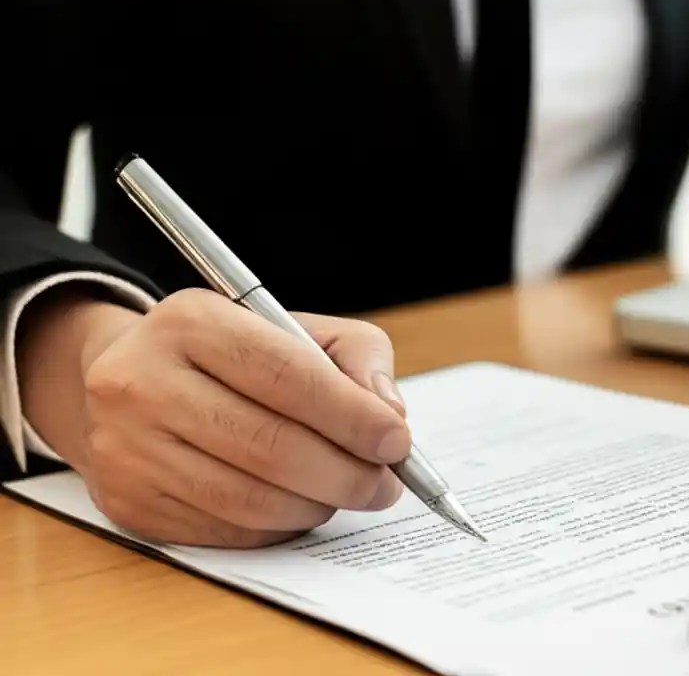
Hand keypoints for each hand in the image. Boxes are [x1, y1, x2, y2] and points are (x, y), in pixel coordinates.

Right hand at [24, 288, 411, 547]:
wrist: (130, 386)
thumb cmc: (235, 357)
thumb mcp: (295, 328)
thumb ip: (356, 356)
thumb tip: (389, 413)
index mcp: (192, 322)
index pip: (288, 375)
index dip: (352, 416)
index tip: (397, 441)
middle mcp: (143, 382)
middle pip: (271, 445)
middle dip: (347, 474)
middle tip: (385, 485)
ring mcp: (127, 448)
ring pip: (250, 499)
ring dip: (317, 505)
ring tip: (348, 494)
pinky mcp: (128, 503)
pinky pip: (225, 530)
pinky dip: (278, 526)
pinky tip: (299, 506)